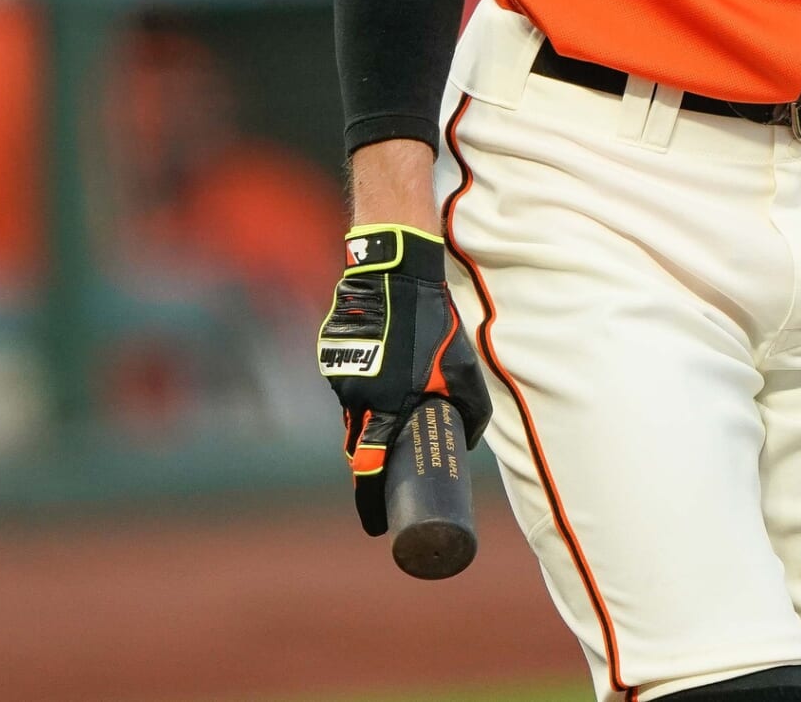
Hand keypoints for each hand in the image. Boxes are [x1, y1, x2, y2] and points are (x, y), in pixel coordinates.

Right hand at [317, 225, 491, 535]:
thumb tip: (470, 442)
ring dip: (368, 411)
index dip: (369, 500)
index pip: (368, 467)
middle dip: (368, 459)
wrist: (397, 277)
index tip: (375, 523)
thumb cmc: (434, 327)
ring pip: (352, 408)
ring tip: (392, 394)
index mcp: (385, 406)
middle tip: (385, 471)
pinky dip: (362, 378)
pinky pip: (347, 377)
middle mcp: (355, 395)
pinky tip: (380, 364)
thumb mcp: (462, 373)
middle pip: (356, 443)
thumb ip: (470, 413)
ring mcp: (338, 372)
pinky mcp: (330, 352)